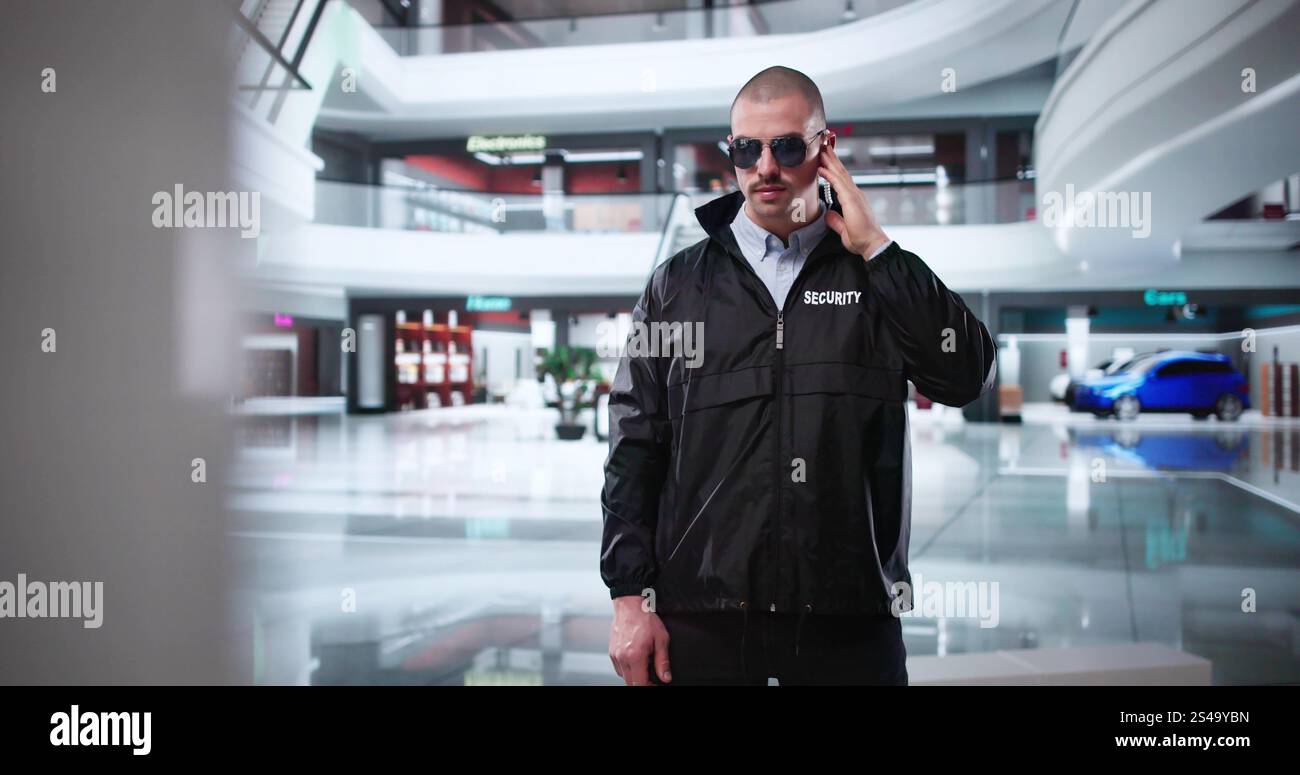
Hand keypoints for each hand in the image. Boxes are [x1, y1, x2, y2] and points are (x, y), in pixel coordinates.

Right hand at [608, 595, 670, 684]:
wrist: (630, 605)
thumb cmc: (645, 619)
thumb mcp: (661, 639)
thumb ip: (663, 661)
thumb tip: (666, 677)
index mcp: (634, 656)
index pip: (640, 684)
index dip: (649, 687)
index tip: (656, 684)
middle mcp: (622, 657)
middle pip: (630, 683)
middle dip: (642, 683)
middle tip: (653, 679)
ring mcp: (615, 655)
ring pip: (624, 676)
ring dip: (634, 677)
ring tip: (644, 667)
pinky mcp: (612, 651)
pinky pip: (619, 668)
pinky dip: (627, 669)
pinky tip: (635, 661)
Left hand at [817, 135, 890, 259]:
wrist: (872, 245)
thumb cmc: (861, 239)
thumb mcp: (844, 229)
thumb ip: (836, 221)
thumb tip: (829, 215)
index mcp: (854, 200)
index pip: (842, 180)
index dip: (834, 169)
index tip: (825, 159)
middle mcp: (855, 194)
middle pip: (842, 172)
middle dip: (832, 158)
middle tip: (824, 145)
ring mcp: (854, 195)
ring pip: (840, 174)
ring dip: (830, 161)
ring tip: (822, 149)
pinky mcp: (851, 200)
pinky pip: (838, 183)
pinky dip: (829, 174)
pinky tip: (821, 167)